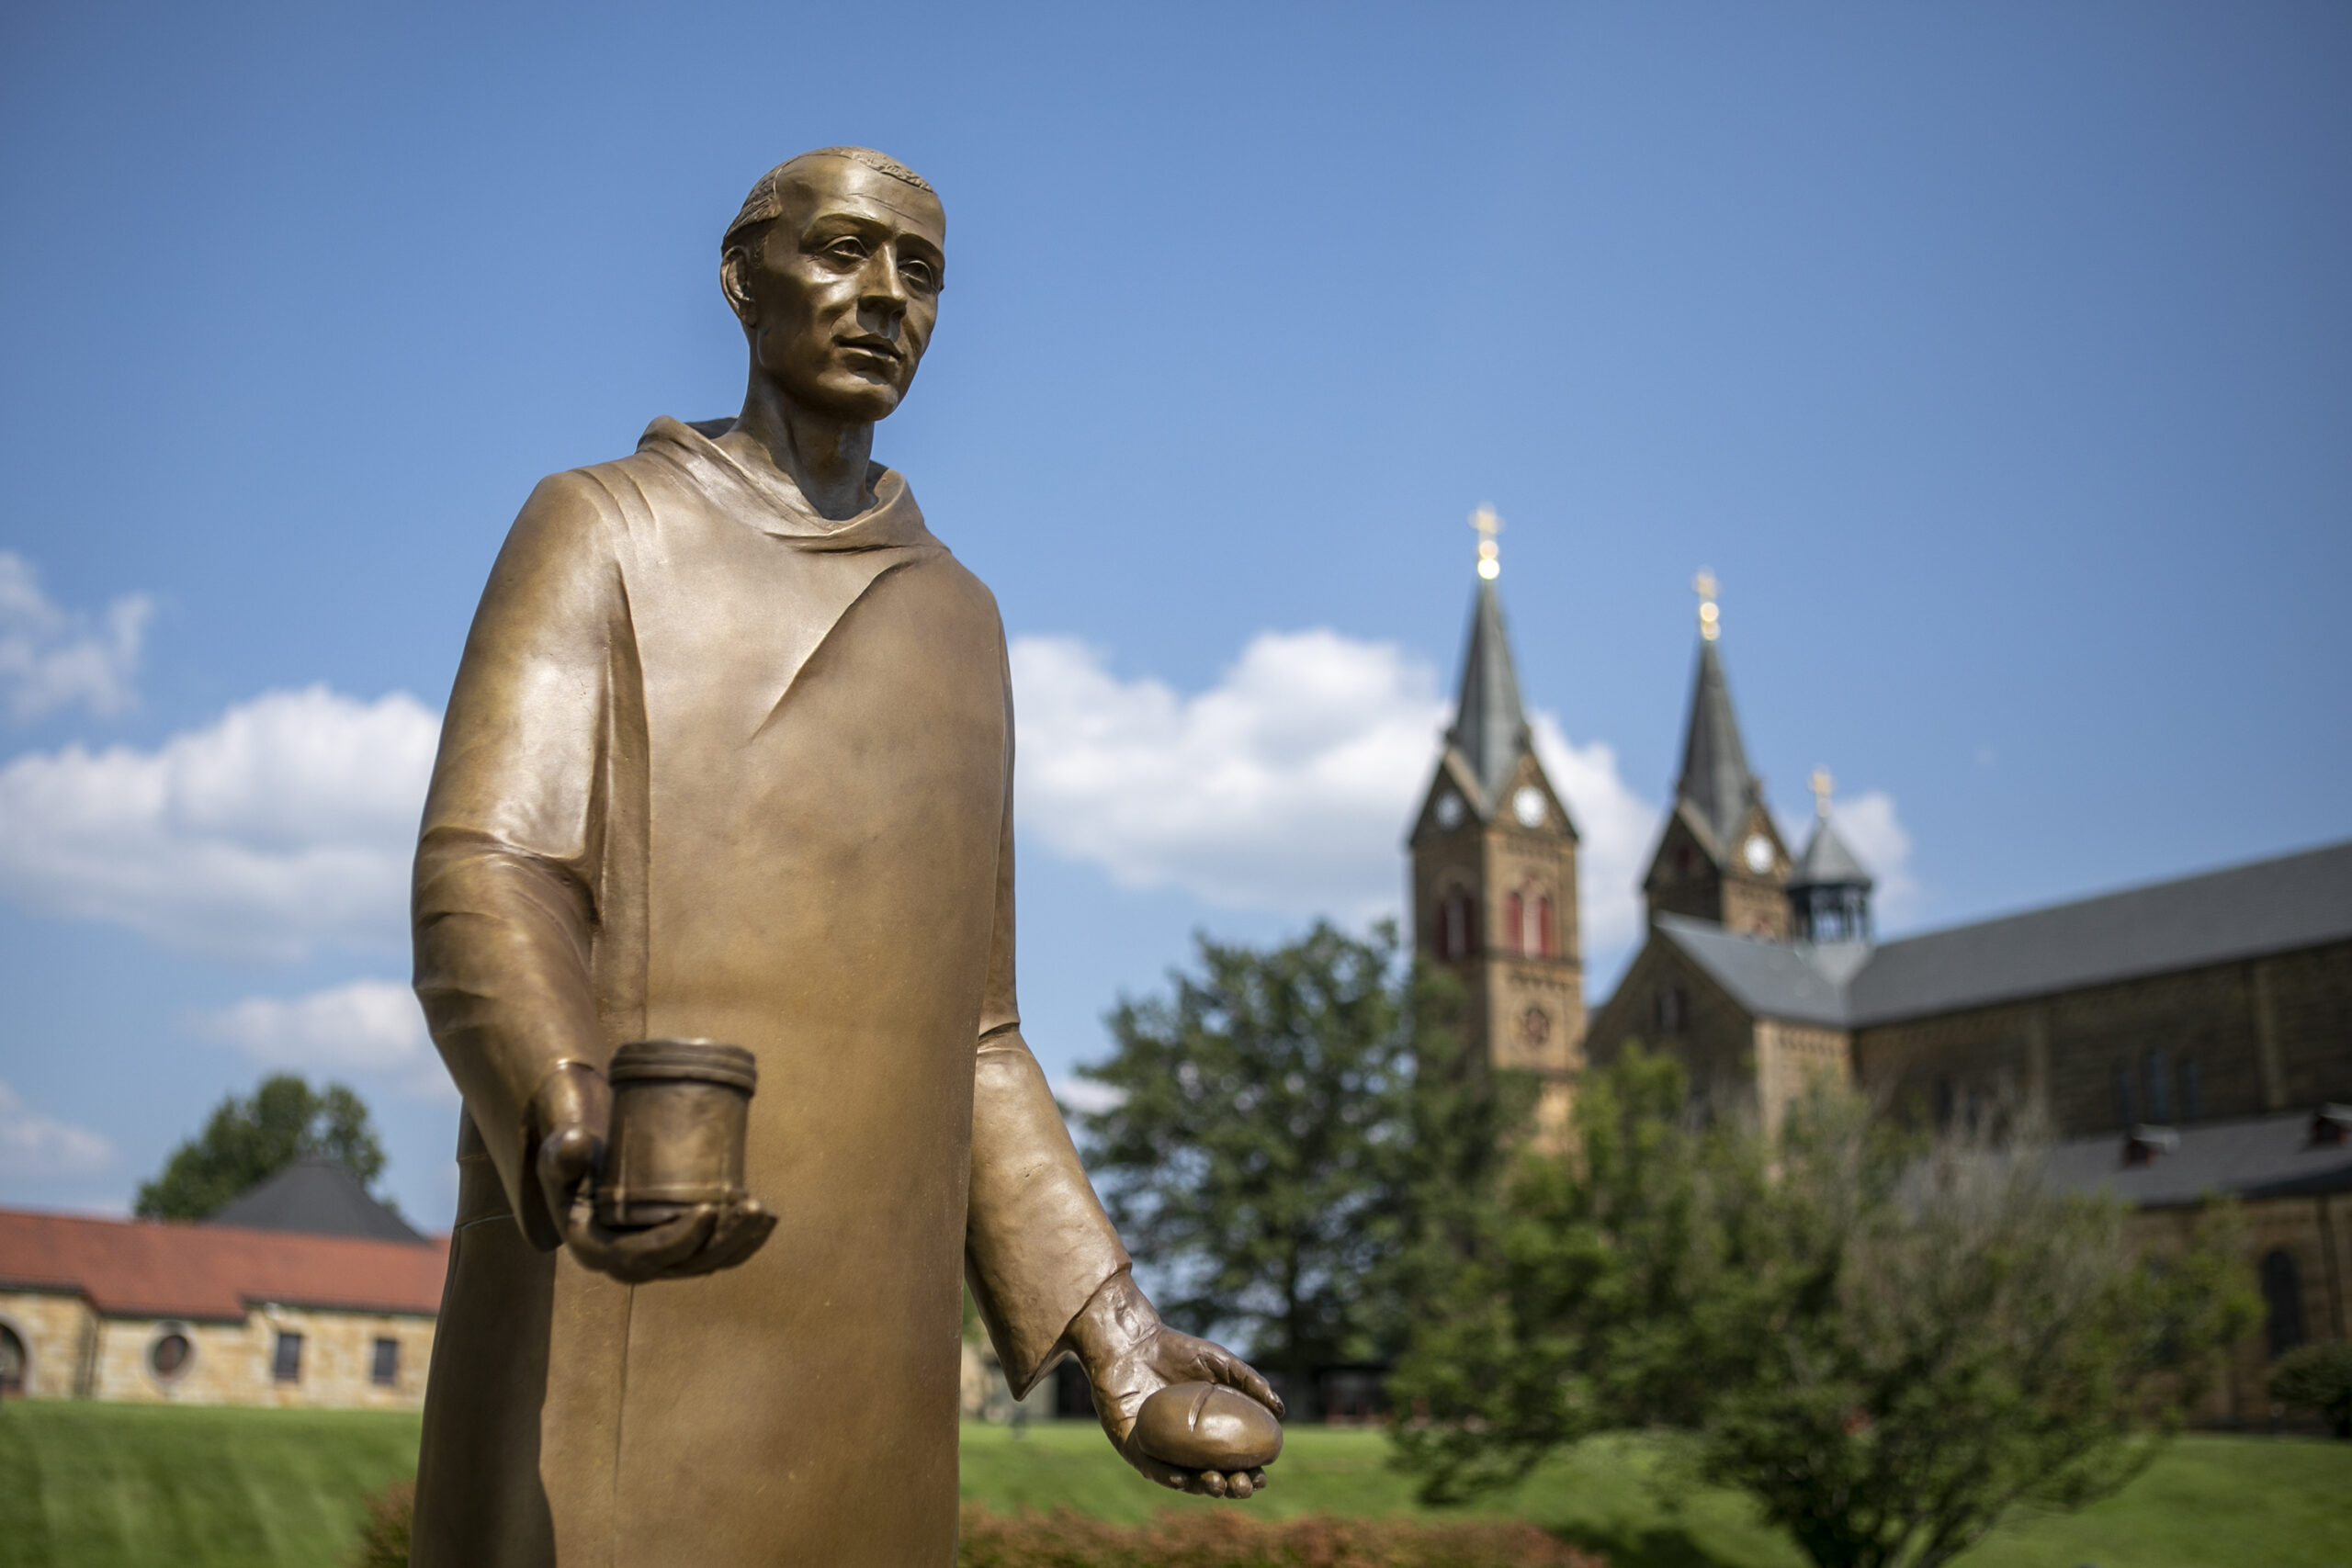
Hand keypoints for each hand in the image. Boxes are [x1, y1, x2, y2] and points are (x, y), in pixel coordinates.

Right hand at [528, 1064, 776, 1283]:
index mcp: (598, 1252)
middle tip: (753, 1207)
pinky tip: (767, 1219)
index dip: (679, 1242)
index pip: (644, 1258)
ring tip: (765, 1213)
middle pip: (685, 1265)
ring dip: (740, 1243)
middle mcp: (631, 1264)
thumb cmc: (572, 1159)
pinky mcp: (679, 1246)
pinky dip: (744, 1241)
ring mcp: (659, 1259)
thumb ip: (560, 1154)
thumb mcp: (556, 1155)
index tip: (708, 1211)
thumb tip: (576, 1142)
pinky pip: (716, 1253)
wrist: (585, 1163)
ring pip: (707, 1262)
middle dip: (724, 1242)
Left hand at [1065, 1270, 1283, 1498]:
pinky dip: (1167, 1476)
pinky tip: (1181, 1478)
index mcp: (1209, 1431)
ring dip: (1201, 1487)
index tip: (1262, 1477)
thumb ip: (1250, 1382)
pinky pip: (1152, 1468)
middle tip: (1242, 1485)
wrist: (1132, 1340)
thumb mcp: (1220, 1363)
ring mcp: (1161, 1448)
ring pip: (1184, 1478)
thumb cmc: (1177, 1350)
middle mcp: (1186, 1445)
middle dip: (1230, 1487)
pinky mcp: (1134, 1447)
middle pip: (1212, 1476)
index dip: (1249, 1473)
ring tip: (1217, 1485)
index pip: (1233, 1460)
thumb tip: (1281, 1411)